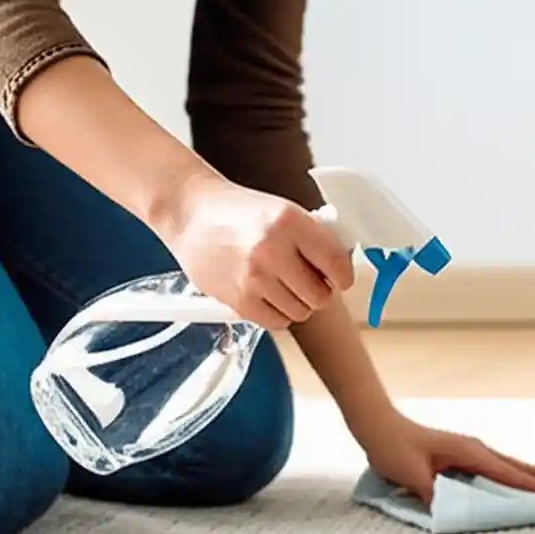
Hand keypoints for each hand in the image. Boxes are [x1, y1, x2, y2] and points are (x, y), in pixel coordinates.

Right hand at [162, 174, 354, 328]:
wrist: (190, 214)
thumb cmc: (238, 211)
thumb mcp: (284, 211)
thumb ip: (314, 237)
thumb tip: (342, 264)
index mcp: (290, 222)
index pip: (337, 264)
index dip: (344, 275)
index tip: (340, 276)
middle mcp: (273, 251)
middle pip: (321, 295)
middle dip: (320, 290)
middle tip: (309, 279)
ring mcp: (254, 278)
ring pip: (301, 312)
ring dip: (298, 302)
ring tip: (284, 283)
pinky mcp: (238, 300)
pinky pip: (277, 322)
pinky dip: (278, 313)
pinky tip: (269, 294)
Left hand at [358, 410, 534, 506]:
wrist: (379, 426)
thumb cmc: (393, 448)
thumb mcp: (410, 475)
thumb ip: (434, 494)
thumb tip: (453, 514)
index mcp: (472, 453)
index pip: (514, 477)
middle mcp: (480, 451)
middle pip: (527, 470)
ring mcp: (476, 454)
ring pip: (519, 470)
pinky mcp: (469, 459)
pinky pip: (504, 474)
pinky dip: (524, 482)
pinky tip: (531, 490)